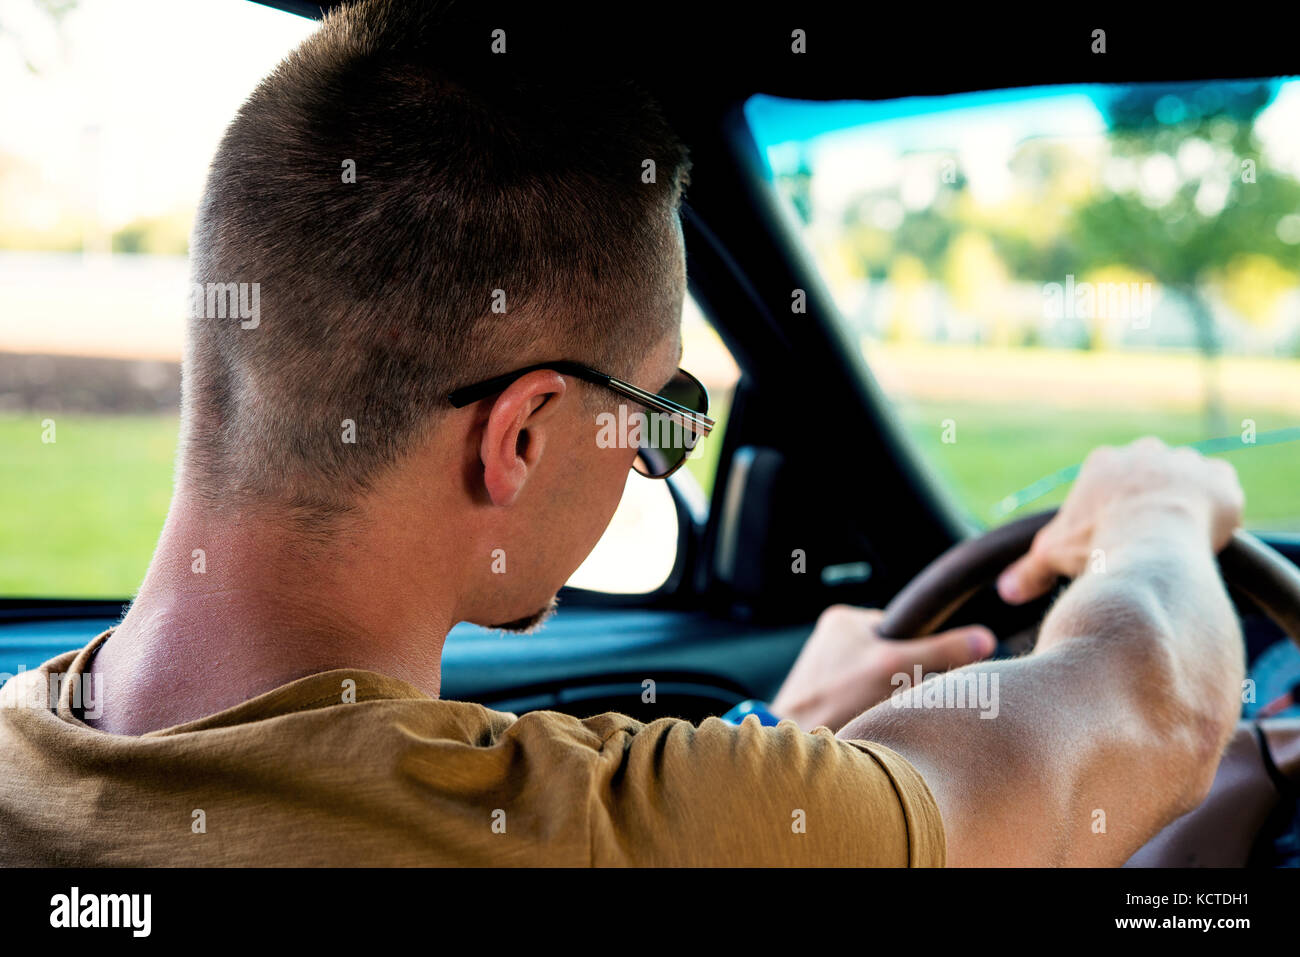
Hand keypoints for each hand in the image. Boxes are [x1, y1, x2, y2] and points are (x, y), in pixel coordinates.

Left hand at [771, 605, 995, 731]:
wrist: (792, 742)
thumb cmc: (833, 701)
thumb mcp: (895, 669)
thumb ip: (940, 653)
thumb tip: (985, 638)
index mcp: (843, 620)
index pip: (902, 630)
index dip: (918, 654)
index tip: (919, 675)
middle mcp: (831, 640)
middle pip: (893, 657)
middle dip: (903, 680)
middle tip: (900, 699)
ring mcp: (827, 669)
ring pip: (881, 681)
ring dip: (888, 699)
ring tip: (879, 714)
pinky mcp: (826, 697)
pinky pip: (865, 699)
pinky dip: (873, 712)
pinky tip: (867, 724)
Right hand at [996, 436, 1243, 605]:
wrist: (1156, 542)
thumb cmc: (1098, 544)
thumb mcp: (1054, 556)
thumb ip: (1030, 569)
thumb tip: (1005, 591)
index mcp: (1103, 463)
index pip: (1109, 480)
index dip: (1112, 509)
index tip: (1114, 534)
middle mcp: (1144, 452)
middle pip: (1148, 473)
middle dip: (1148, 499)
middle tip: (1145, 538)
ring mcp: (1184, 462)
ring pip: (1185, 479)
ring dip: (1183, 502)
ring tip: (1177, 540)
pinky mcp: (1219, 478)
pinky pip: (1221, 488)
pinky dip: (1217, 508)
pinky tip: (1206, 534)